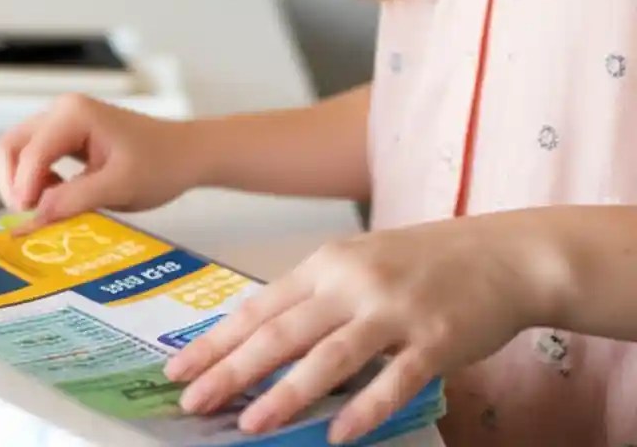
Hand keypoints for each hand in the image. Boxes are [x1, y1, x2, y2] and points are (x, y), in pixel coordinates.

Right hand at [0, 94, 200, 232]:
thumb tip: (35, 217)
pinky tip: (58, 195)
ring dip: (24, 183)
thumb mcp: (119, 187)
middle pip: (11, 146)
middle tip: (31, 215)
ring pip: (18, 152)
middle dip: (14, 183)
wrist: (186, 154)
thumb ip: (75, 199)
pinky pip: (32, 157)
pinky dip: (35, 180)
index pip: (30, 153)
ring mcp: (60, 121)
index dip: (23, 188)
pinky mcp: (63, 135)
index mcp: (73, 115)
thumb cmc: (161, 165)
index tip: (29, 219)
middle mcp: (61, 111)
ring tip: (48, 207)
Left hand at [163, 216, 556, 442]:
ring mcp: (395, 309)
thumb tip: (256, 339)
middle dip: (232, 370)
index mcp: (325, 265)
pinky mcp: (437, 338)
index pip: (257, 308)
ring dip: (287, 393)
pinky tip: (338, 433)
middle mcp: (353, 283)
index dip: (215, 341)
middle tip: (193, 401)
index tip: (178, 370)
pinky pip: (395, 379)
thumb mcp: (357, 264)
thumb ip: (312, 298)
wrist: (505, 253)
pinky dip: (365, 407)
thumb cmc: (423, 263)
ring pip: (329, 356)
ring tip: (250, 423)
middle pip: (281, 332)